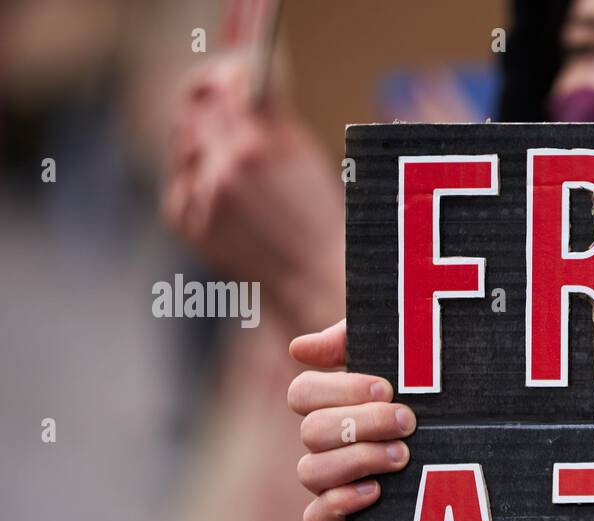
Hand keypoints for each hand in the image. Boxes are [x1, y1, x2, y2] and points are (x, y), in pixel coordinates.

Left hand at [162, 56, 344, 331]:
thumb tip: (241, 76)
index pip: (223, 84)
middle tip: (220, 111)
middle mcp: (225, 167)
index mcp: (258, 144)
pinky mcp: (188, 222)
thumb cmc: (319, 217)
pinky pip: (180, 184)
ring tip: (232, 166)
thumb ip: (268, 111)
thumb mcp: (304, 154)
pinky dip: (196, 183)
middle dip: (208, 108)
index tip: (227, 76)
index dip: (223, 76)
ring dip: (202, 146)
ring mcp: (203, 197)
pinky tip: (225, 198)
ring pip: (185, 146)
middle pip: (196, 112)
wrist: (314, 278)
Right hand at [288, 320, 416, 520]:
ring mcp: (330, 484)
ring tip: (403, 456)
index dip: (339, 389)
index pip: (303, 393)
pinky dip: (340, 504)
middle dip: (362, 424)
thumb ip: (354, 342)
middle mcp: (325, 445)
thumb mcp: (405, 366)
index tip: (386, 388)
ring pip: (310, 472)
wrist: (469, 471)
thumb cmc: (431, 407)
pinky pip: (314, 518)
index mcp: (333, 406)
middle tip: (408, 422)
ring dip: (357, 460)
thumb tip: (300, 348)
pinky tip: (376, 493)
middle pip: (311, 431)